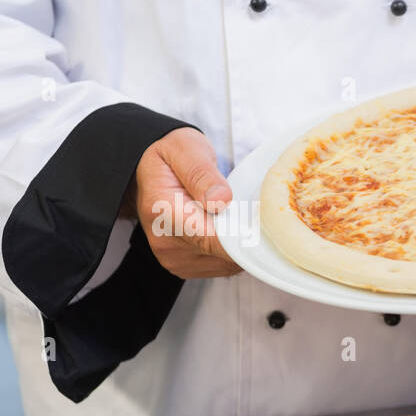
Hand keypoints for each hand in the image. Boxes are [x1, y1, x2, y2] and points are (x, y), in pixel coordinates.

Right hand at [130, 127, 240, 278]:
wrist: (151, 171)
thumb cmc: (172, 156)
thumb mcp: (184, 148)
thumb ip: (202, 173)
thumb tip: (221, 199)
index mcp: (162, 211)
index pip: (213, 239)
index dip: (244, 235)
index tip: (263, 222)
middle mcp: (166, 242)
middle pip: (224, 254)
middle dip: (246, 235)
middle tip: (253, 209)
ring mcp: (175, 258)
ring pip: (228, 263)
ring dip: (241, 243)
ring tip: (235, 215)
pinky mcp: (185, 267)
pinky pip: (223, 266)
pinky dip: (233, 251)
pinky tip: (229, 228)